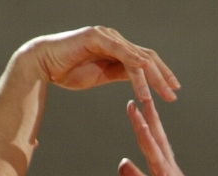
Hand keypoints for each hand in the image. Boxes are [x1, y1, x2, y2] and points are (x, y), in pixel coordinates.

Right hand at [21, 27, 179, 105]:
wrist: (44, 64)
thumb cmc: (69, 71)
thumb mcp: (102, 76)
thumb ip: (120, 74)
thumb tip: (140, 81)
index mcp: (117, 49)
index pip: (146, 60)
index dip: (162, 74)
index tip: (173, 90)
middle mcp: (114, 39)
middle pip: (146, 57)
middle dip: (162, 77)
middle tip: (173, 95)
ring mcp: (106, 36)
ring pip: (136, 56)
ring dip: (149, 78)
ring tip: (158, 97)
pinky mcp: (96, 37)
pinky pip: (120, 51)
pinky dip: (133, 64)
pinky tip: (143, 75)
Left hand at [118, 93, 216, 175]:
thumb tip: (121, 162)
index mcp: (164, 168)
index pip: (153, 139)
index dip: (143, 120)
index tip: (134, 101)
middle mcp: (169, 172)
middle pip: (155, 143)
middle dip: (147, 121)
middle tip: (139, 98)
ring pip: (160, 161)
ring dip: (152, 144)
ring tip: (143, 126)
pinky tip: (159, 174)